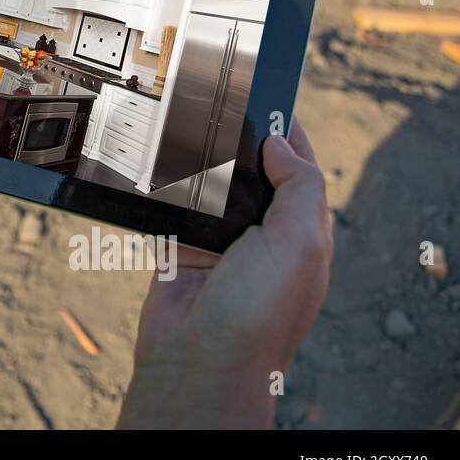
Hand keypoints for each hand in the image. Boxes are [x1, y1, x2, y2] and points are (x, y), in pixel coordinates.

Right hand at [116, 120, 332, 427]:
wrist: (198, 362)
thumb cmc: (258, 313)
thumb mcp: (300, 243)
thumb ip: (299, 187)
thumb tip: (280, 143)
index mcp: (302, 234)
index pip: (299, 170)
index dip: (286, 134)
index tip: (268, 96)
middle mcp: (262, 237)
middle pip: (251, 173)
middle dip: (237, 141)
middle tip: (218, 100)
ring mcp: (220, 244)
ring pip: (210, 187)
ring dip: (198, 163)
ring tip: (184, 121)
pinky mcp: (181, 249)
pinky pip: (173, 208)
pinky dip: (165, 188)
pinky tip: (157, 162)